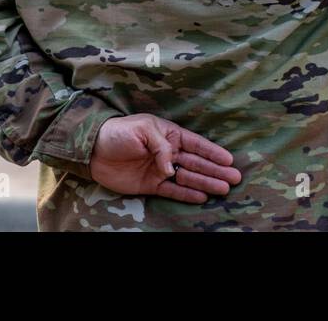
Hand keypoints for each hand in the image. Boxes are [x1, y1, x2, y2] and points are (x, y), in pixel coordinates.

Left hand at [89, 114, 241, 203]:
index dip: (213, 152)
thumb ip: (161, 147)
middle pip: (197, 163)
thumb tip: (173, 168)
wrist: (93, 149)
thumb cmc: (119, 132)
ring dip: (206, 183)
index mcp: (170, 135)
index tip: (229, 160)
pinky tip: (202, 198)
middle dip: (216, 170)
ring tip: (223, 189)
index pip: (197, 144)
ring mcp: (161, 170)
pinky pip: (172, 191)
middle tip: (234, 178)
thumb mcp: (143, 129)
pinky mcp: (151, 184)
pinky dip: (186, 194)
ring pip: (188, 178)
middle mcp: (169, 153)